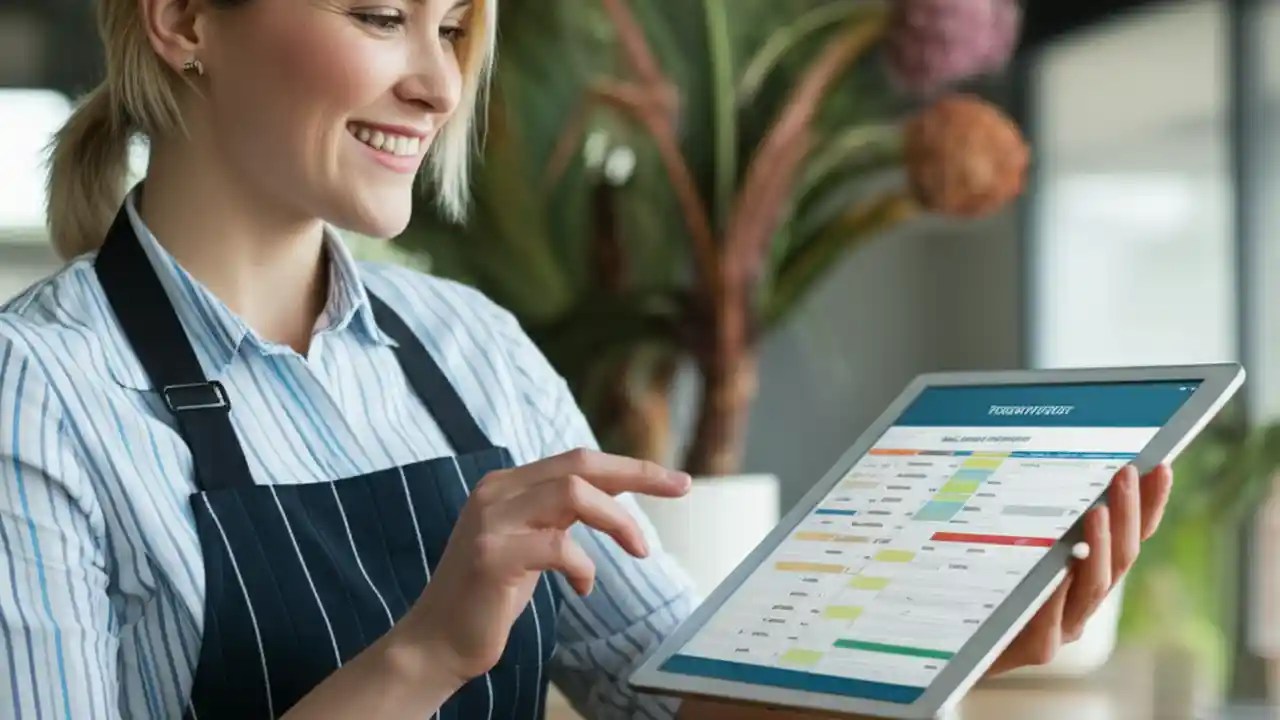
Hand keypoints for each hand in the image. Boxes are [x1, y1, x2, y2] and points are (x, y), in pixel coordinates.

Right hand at [405, 449, 691, 684]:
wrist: (437, 642)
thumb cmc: (490, 595)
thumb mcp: (530, 542)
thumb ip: (559, 514)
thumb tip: (610, 496)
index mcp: (506, 484)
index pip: (577, 460)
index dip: (630, 466)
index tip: (674, 480)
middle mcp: (496, 492)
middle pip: (580, 465)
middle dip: (638, 473)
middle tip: (681, 488)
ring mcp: (491, 522)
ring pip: (573, 493)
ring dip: (617, 521)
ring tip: (638, 549)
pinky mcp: (492, 556)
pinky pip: (558, 546)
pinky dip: (584, 566)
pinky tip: (583, 587)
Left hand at [986, 463, 1173, 674]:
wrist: (950, 646)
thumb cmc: (983, 586)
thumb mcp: (1009, 542)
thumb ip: (1034, 516)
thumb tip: (1053, 459)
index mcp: (1087, 574)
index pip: (1129, 536)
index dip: (1148, 504)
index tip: (1161, 467)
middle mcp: (1083, 600)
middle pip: (1120, 557)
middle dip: (1127, 513)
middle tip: (1127, 474)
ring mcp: (1064, 626)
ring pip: (1094, 587)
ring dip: (1099, 547)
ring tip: (1098, 512)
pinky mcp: (1035, 648)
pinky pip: (1050, 622)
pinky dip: (1056, 593)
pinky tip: (1058, 567)